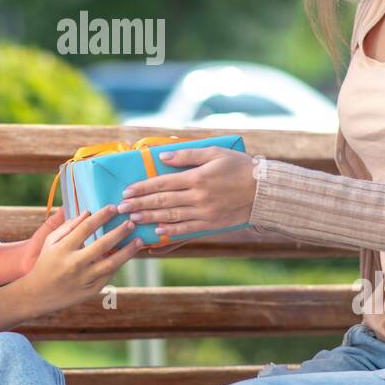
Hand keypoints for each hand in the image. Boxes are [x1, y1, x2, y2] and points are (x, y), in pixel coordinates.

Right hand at [18, 205, 141, 316]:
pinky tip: (127, 255)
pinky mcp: (91, 291)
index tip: (114, 207)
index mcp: (64, 249)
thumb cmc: (46, 263)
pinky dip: (119, 265)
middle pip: (102, 245)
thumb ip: (68, 227)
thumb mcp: (50, 242)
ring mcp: (84, 279)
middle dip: (119, 232)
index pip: (86, 228)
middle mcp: (75, 264)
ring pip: (111, 264)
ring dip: (127, 251)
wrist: (39, 294)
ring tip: (139, 240)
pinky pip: (109, 276)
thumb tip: (87, 213)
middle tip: (131, 222)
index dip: (101, 216)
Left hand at [117, 146, 257, 238]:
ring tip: (133, 219)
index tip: (127, 191)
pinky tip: (157, 231)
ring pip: (171, 217)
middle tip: (121, 208)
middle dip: (139, 204)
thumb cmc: (239, 167)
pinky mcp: (211, 224)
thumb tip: (162, 157)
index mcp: (197, 177)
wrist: (263, 191)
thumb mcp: (214, 153)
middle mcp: (198, 197)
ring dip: (149, 218)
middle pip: (162, 201)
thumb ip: (187, 155)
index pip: (162, 183)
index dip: (142, 188)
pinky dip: (170, 231)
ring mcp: (204, 213)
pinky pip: (186, 229)